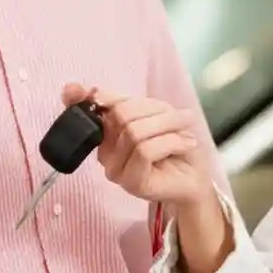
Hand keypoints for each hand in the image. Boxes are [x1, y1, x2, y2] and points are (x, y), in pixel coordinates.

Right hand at [61, 83, 214, 208]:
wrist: (195, 178)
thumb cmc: (173, 144)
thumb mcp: (152, 115)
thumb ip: (126, 103)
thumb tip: (93, 91)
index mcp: (104, 133)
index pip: (84, 112)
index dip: (78, 98)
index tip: (80, 89)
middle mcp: (104, 153)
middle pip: (120, 115)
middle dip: (155, 110)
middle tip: (181, 116)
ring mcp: (115, 170)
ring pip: (134, 132)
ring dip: (168, 124)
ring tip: (186, 128)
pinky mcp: (131, 182)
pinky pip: (145, 150)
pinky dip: (172, 141)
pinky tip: (186, 143)